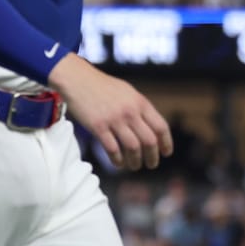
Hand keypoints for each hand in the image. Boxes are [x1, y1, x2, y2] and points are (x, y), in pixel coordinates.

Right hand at [49, 54, 172, 170]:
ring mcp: (114, 120)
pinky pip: (112, 149)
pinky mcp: (98, 127)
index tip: (166, 153)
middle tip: (152, 164)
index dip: (166, 143)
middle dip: (153, 157)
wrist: (78, 79)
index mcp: (140, 103)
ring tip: (135, 166)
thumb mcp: (128, 92)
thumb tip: (151, 128)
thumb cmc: (103, 86)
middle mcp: (130, 112)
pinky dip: (118, 160)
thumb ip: (140, 108)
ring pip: (133, 148)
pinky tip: (119, 163)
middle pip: (149, 141)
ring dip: (136, 161)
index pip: (161, 127)